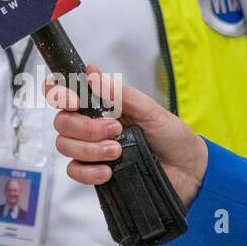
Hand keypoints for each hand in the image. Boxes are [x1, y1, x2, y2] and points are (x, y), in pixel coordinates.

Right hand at [43, 64, 207, 207]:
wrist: (188, 171)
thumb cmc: (171, 136)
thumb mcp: (150, 110)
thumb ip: (120, 93)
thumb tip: (92, 72)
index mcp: (100, 104)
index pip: (63, 92)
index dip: (58, 94)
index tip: (75, 102)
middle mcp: (89, 124)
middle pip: (62, 122)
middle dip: (86, 128)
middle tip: (115, 130)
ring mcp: (90, 149)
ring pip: (65, 145)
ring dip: (89, 149)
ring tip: (117, 151)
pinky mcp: (94, 172)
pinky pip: (73, 171)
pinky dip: (88, 172)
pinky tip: (109, 171)